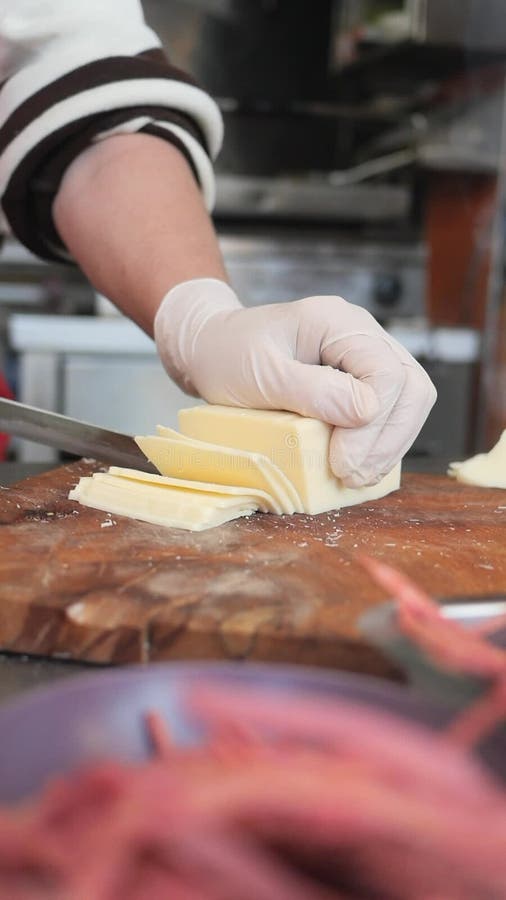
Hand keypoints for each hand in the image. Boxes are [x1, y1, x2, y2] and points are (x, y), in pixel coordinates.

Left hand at [154, 278, 435, 487]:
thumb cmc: (228, 355)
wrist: (212, 348)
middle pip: (411, 388)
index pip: (386, 372)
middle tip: (351, 476)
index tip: (340, 461)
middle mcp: (362, 336)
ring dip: (389, 447)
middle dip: (388, 440)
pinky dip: (380, 445)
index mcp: (339, 322)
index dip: (373, 424)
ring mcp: (365, 359)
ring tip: (355, 478)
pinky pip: (391, 415)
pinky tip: (358, 467)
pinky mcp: (361, 383)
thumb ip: (312, 390)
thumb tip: (366, 410)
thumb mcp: (261, 373)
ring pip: (410, 404)